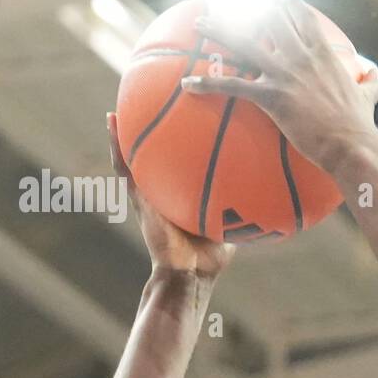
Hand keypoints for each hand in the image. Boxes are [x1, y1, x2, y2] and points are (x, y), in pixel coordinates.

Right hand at [107, 112, 234, 278]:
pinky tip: (113, 122)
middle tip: (149, 104)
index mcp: (178, 198)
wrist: (188, 273)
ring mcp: (147, 195)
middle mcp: (161, 193)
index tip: (181, 120)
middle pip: (153, 159)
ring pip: (132, 158)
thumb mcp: (230, 224)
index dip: (176, 147)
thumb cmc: (209, 257)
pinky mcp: (139, 198)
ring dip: (125, 134)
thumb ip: (241, 207)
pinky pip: (125, 168)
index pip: (176, 168)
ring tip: (121, 104)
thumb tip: (264, 190)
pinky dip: (117, 145)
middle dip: (149, 134)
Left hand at [181, 0, 377, 173]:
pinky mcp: (271, 97)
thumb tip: (375, 75)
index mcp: (322, 52)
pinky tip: (188, 84)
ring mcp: (284, 74)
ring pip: (244, 43)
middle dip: (247, 7)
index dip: (284, 2)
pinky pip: (233, 86)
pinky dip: (208, 84)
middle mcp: (300, 56)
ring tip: (199, 23)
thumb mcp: (370, 94)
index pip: (300, 16)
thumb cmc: (360, 123)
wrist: (351, 144)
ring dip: (219, 30)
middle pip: (268, 20)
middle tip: (230, 4)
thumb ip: (370, 80)